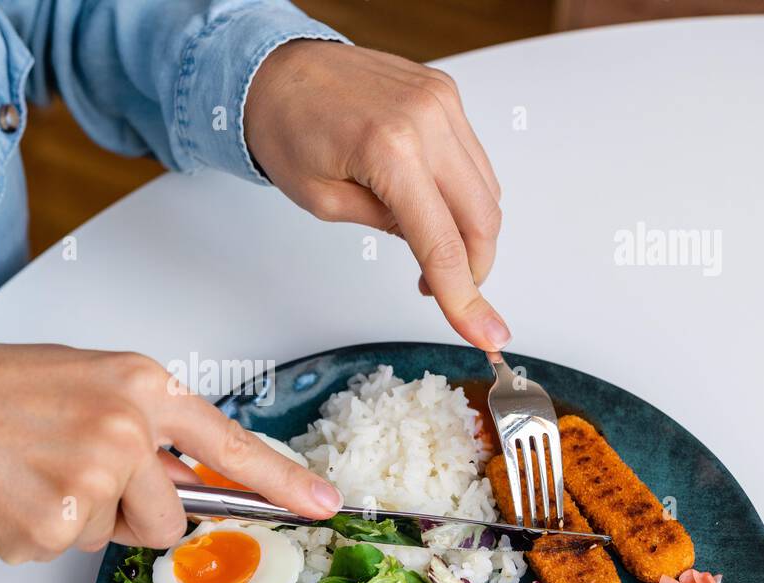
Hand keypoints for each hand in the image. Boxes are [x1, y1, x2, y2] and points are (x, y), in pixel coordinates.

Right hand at [0, 343, 341, 563]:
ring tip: (38, 473)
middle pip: (171, 517)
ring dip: (83, 520)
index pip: (231, 446)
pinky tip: (14, 493)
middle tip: (75, 471)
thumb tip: (189, 480)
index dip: (284, 481)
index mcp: (141, 387)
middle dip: (133, 512)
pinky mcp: (51, 527)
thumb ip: (148, 426)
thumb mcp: (91, 382)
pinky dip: (41, 533)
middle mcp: (124, 432)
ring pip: (117, 538)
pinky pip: (69, 551)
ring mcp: (90, 482)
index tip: (326, 504)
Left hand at [244, 41, 509, 351]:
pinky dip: (462, 193)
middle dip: (474, 267)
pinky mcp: (444, 94)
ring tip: (425, 246)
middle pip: (481, 217)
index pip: (441, 242)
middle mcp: (425, 118)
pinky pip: (474, 158)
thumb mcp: (323, 200)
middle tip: (448, 292)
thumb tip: (430, 250)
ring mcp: (440, 101)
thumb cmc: (285, 127)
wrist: (277, 68)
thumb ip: (384, 227)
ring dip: (469, 231)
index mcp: (388, 148)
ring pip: (486, 189)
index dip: (464, 297)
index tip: (486, 334)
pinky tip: (429, 205)